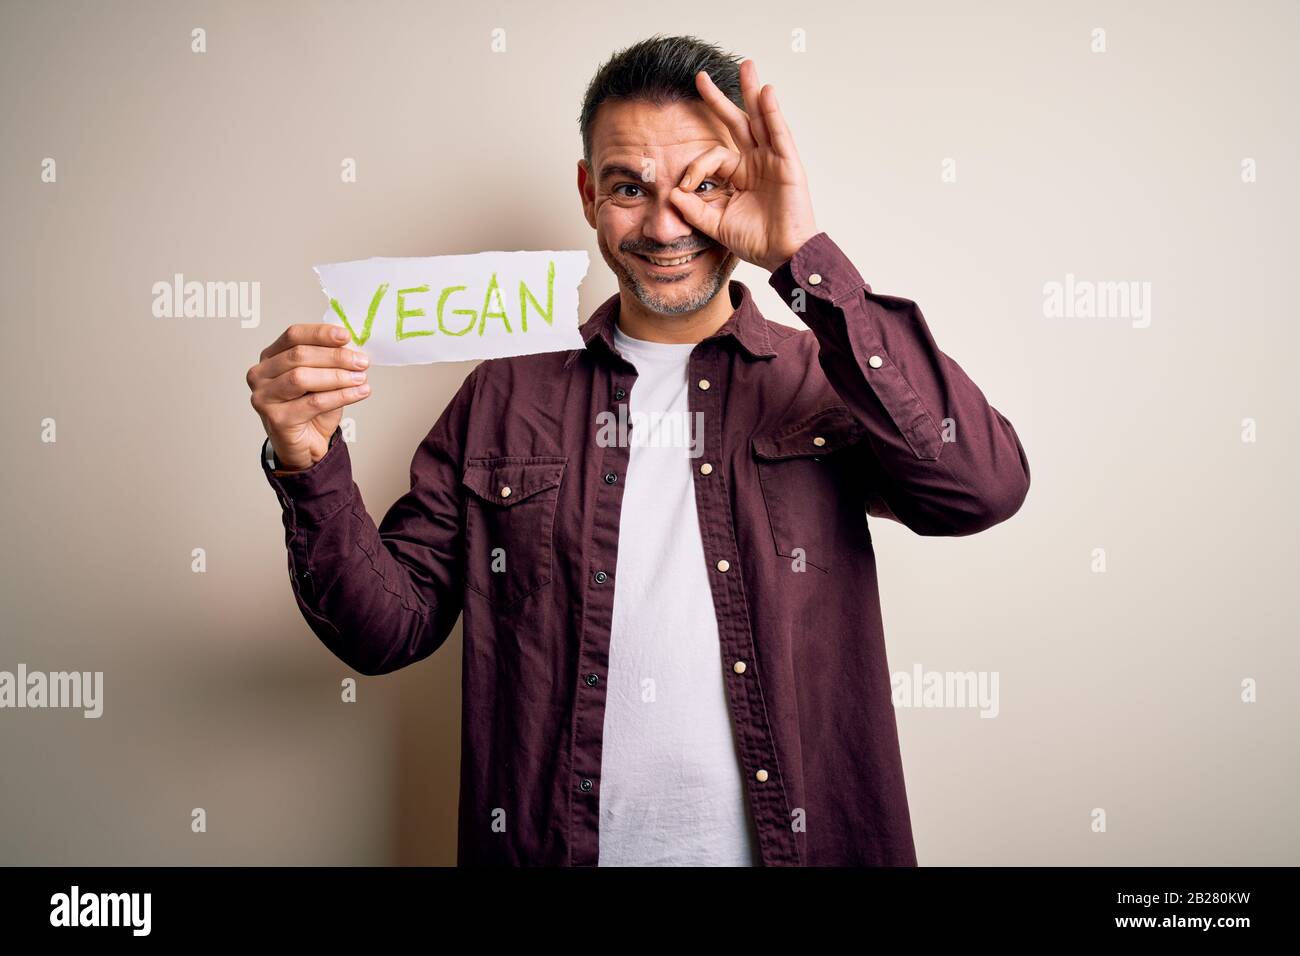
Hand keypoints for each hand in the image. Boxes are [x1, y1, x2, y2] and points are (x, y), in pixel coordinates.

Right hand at [247, 324, 370, 470]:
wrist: (306, 446)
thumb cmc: (312, 410)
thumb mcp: (322, 379)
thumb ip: (331, 362)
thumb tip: (354, 348)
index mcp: (270, 357)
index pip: (293, 336)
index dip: (321, 333)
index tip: (346, 335)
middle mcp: (260, 375)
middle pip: (299, 356)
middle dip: (335, 357)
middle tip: (361, 361)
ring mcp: (264, 397)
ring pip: (302, 378)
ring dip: (337, 376)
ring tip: (361, 377)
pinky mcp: (276, 418)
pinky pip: (313, 403)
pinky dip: (341, 396)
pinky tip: (359, 392)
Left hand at [668, 59, 818, 272]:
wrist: (782, 255)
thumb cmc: (755, 241)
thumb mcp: (716, 224)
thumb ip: (694, 209)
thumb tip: (672, 193)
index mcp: (739, 174)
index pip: (713, 156)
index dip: (696, 167)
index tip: (686, 187)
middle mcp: (755, 162)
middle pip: (737, 122)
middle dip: (721, 99)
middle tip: (702, 76)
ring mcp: (773, 160)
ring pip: (760, 119)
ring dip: (752, 92)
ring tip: (746, 66)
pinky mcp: (788, 164)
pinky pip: (778, 133)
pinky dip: (773, 113)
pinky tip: (766, 93)